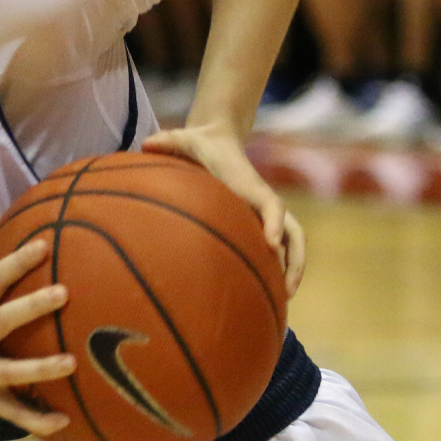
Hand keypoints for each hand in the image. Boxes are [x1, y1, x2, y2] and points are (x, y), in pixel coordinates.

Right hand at [0, 218, 76, 433]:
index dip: (17, 261)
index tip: (44, 244)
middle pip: (2, 320)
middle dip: (32, 307)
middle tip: (63, 292)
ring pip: (11, 372)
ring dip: (41, 369)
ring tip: (72, 362)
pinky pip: (12, 413)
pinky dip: (36, 420)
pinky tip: (64, 420)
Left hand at [142, 124, 305, 296]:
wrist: (220, 139)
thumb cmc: (201, 143)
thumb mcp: (184, 139)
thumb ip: (168, 141)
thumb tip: (146, 144)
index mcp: (249, 185)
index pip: (271, 204)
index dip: (273, 223)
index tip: (270, 246)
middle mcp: (263, 201)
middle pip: (294, 231)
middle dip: (295, 260)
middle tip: (286, 291)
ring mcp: (265, 213)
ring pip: (291, 242)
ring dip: (292, 270)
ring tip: (281, 301)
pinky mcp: (260, 221)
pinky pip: (278, 247)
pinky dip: (278, 268)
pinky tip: (264, 292)